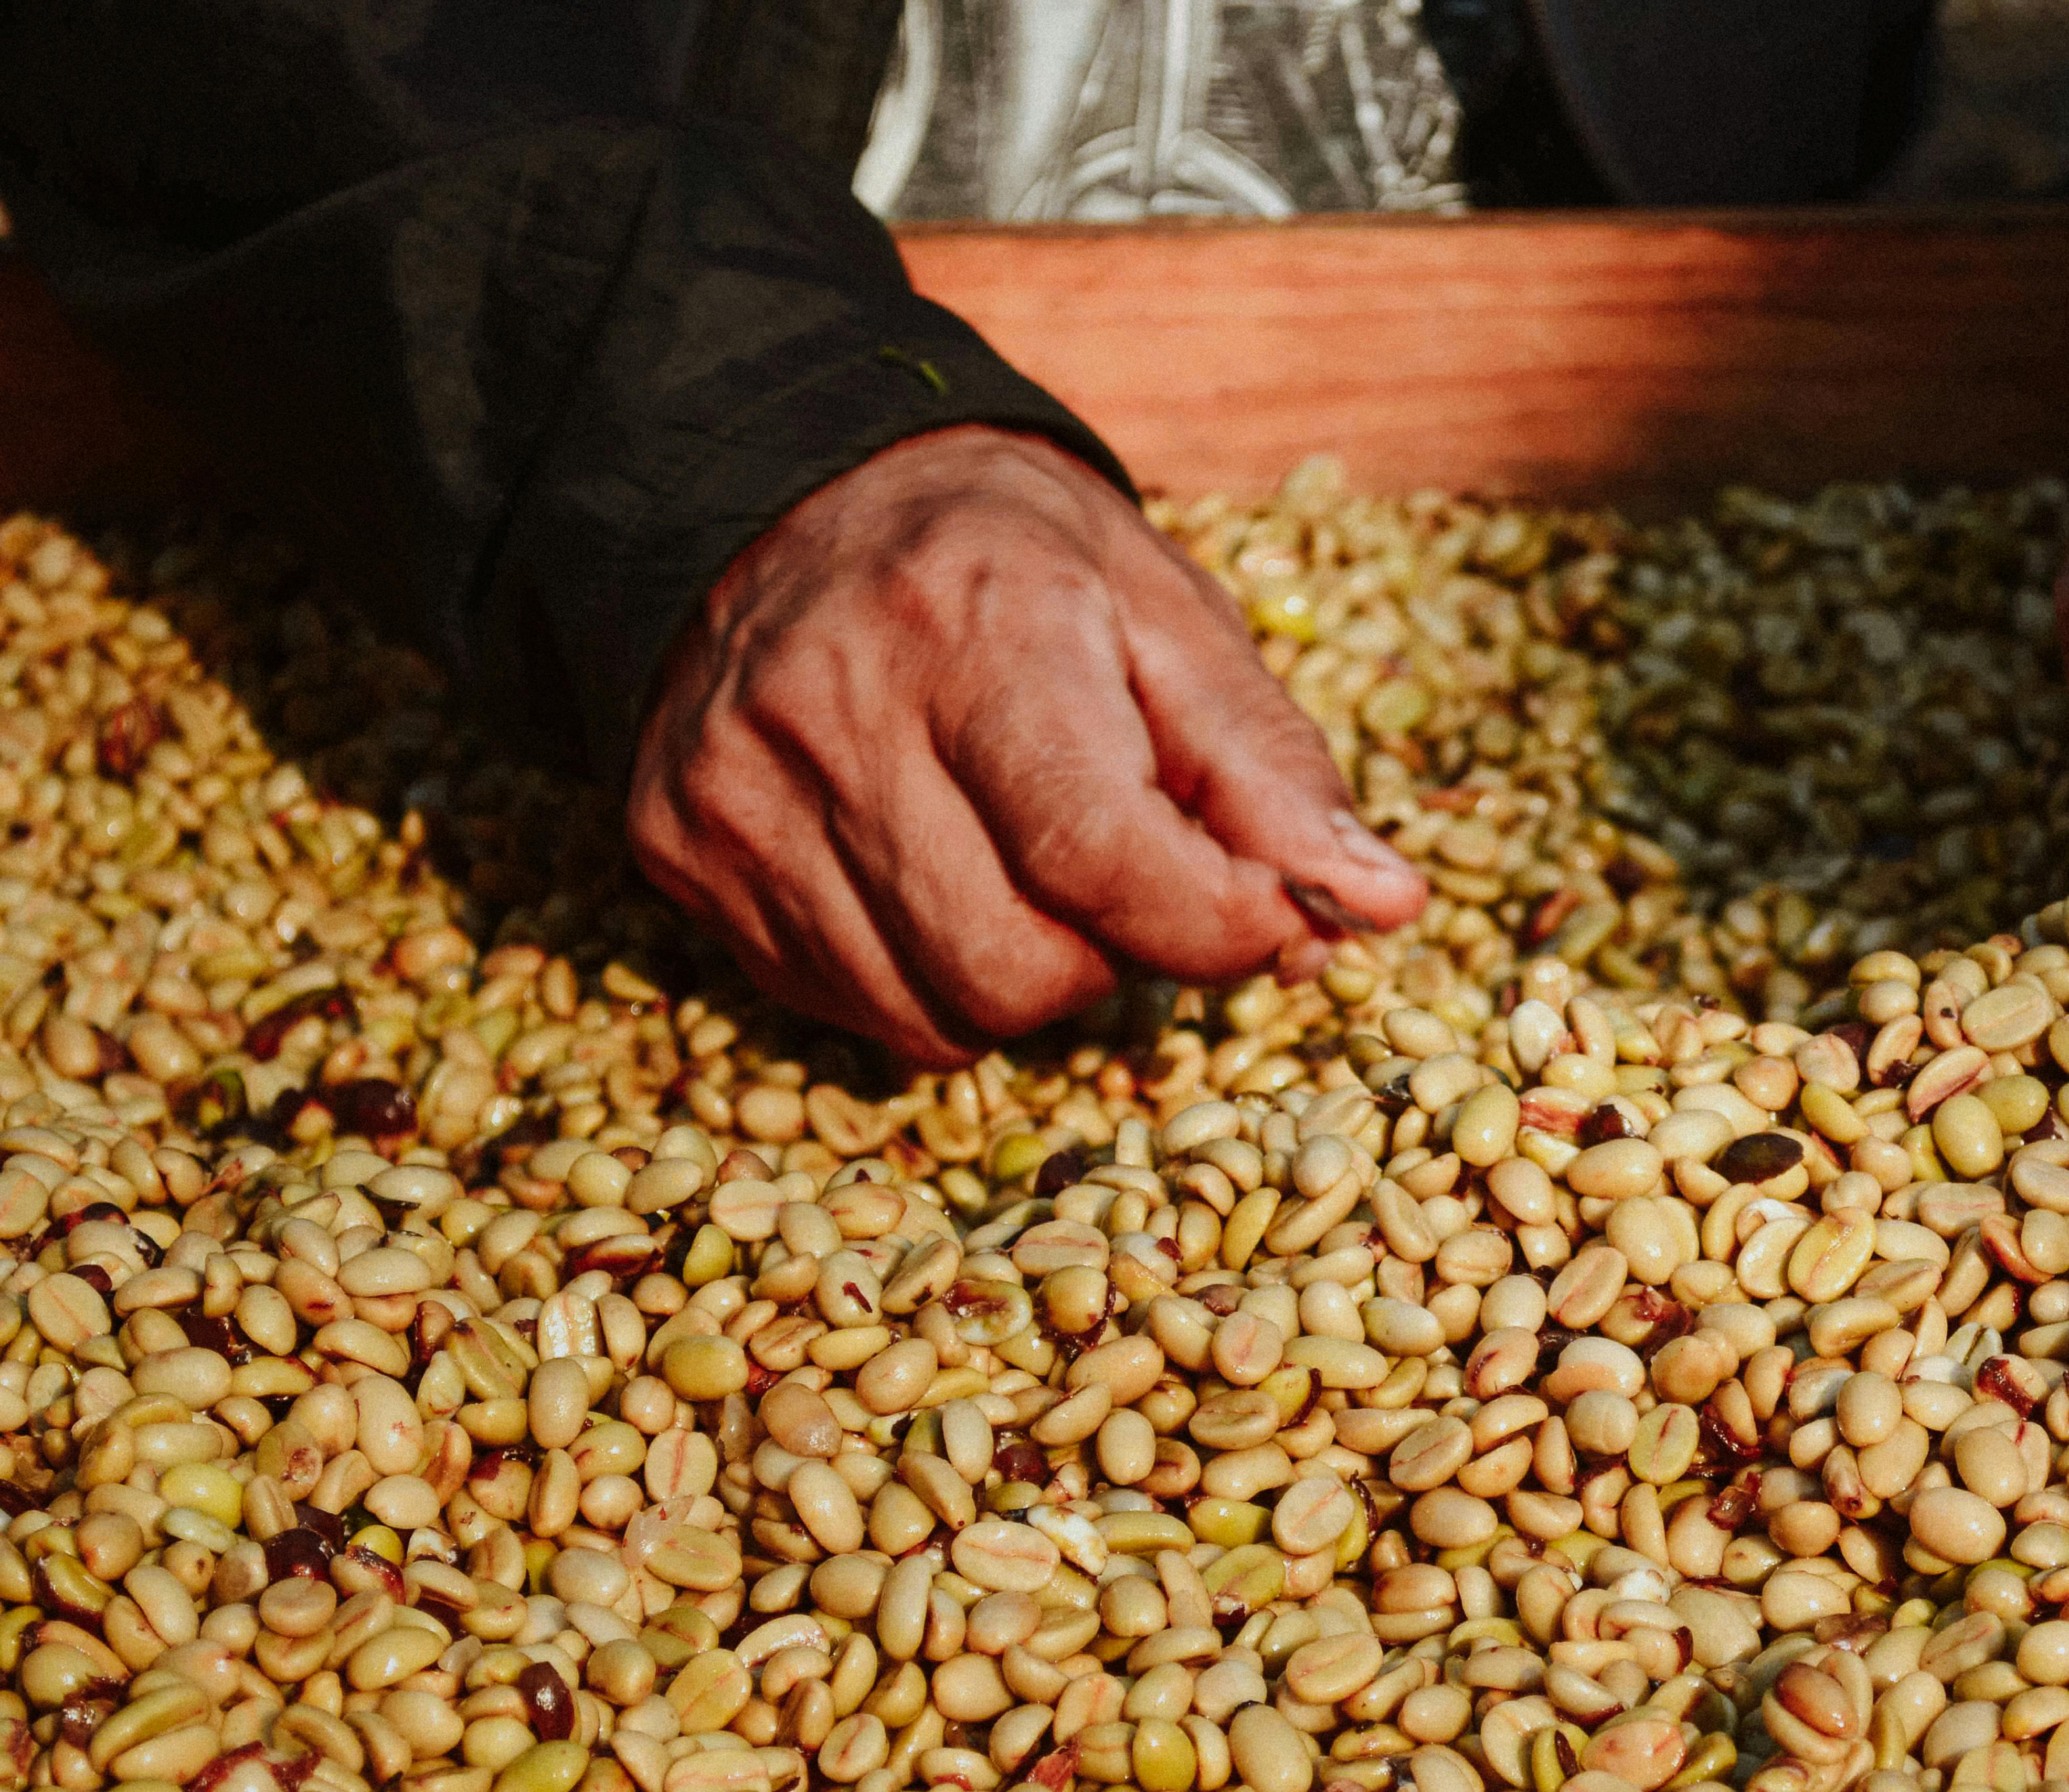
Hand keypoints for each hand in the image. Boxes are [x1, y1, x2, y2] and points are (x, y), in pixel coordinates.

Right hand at [629, 426, 1426, 1067]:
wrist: (781, 493)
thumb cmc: (1011, 563)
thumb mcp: (1167, 619)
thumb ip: (1273, 771)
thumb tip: (1379, 906)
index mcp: (975, 627)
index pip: (1101, 856)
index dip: (1215, 924)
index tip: (1273, 913)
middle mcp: (832, 713)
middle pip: (1019, 966)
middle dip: (1116, 953)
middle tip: (1125, 866)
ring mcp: (736, 793)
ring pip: (938, 1014)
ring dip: (1027, 976)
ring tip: (1026, 863)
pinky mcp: (681, 852)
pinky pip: (855, 1008)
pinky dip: (932, 979)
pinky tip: (940, 875)